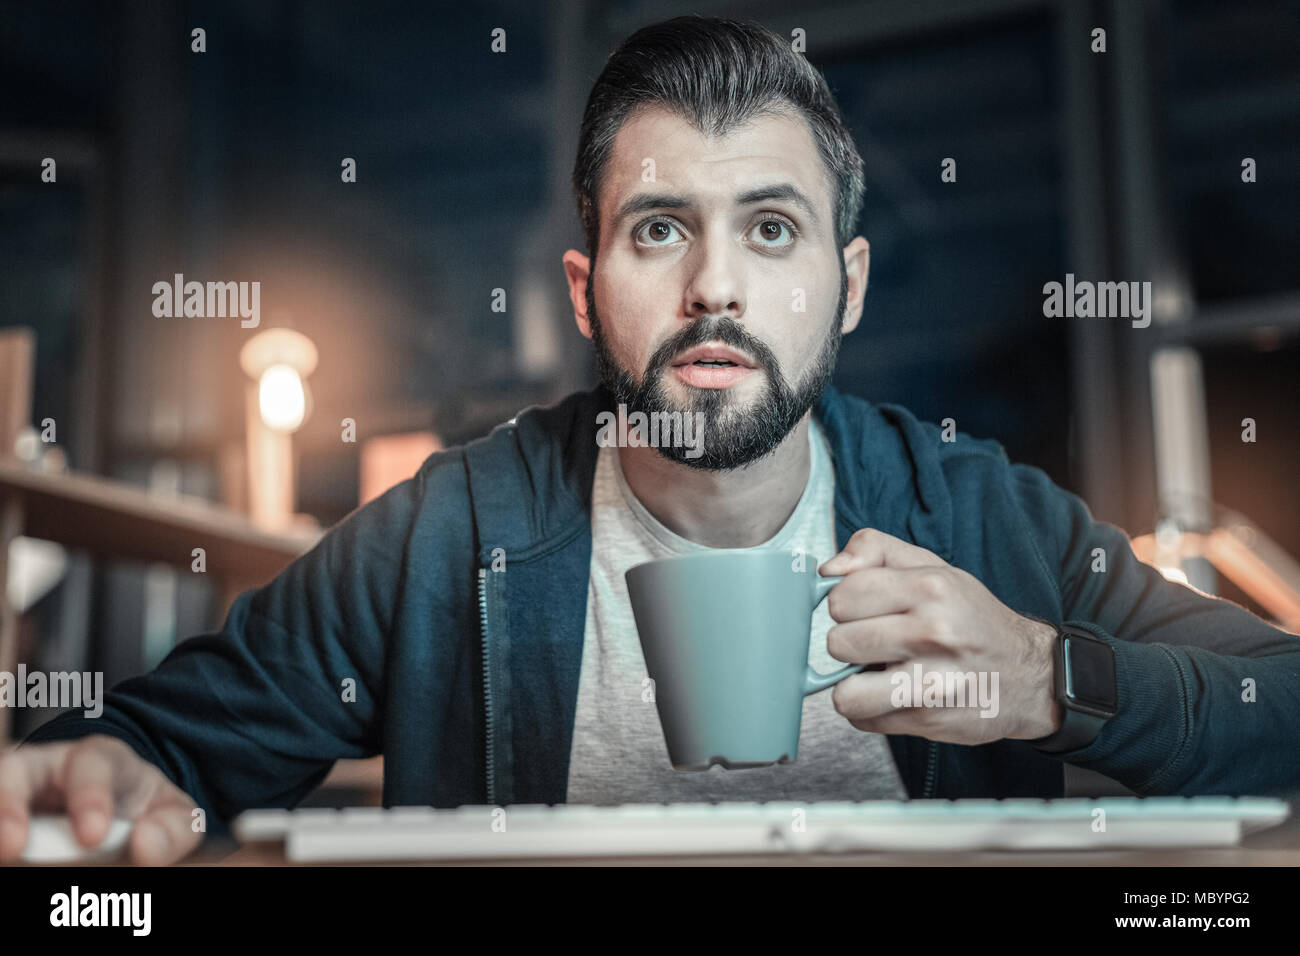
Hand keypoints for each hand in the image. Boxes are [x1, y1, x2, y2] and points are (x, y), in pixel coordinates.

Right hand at [0, 735, 202, 864]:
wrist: (127, 811)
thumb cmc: (145, 808)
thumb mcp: (173, 813)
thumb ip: (171, 827)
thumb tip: (144, 846)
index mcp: (101, 758)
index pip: (91, 764)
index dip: (88, 797)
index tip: (93, 836)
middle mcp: (49, 768)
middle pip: (19, 768)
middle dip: (11, 803)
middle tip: (13, 846)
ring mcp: (20, 791)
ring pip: (1, 786)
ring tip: (2, 853)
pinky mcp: (8, 812)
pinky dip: (0, 832)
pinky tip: (4, 858)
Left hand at [819, 528, 1062, 745]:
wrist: (1032, 675)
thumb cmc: (971, 619)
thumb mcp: (932, 568)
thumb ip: (875, 551)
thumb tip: (827, 570)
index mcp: (931, 587)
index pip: (842, 596)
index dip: (845, 605)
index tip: (864, 610)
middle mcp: (933, 633)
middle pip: (838, 644)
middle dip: (850, 645)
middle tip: (877, 644)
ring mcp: (932, 682)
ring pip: (845, 693)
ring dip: (854, 685)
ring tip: (877, 674)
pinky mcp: (929, 721)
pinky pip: (864, 720)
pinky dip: (870, 710)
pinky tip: (894, 695)